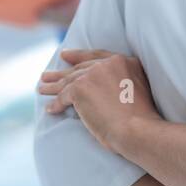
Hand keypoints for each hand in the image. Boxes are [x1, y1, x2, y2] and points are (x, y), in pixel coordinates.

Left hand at [37, 47, 158, 152]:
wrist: (138, 129)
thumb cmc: (143, 118)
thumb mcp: (139, 88)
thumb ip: (123, 80)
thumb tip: (105, 88)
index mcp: (125, 61)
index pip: (96, 56)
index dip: (79, 56)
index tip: (65, 55)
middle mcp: (108, 63)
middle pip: (79, 68)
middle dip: (62, 72)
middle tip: (47, 75)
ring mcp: (93, 74)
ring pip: (68, 80)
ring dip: (53, 85)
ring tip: (42, 88)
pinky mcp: (80, 88)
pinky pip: (63, 96)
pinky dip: (56, 104)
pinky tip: (50, 109)